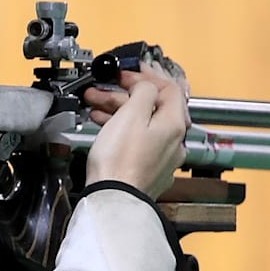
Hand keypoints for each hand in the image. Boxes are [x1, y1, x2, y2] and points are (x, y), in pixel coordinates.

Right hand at [82, 63, 188, 198]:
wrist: (113, 199)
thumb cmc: (119, 160)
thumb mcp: (131, 113)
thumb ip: (144, 92)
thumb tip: (147, 86)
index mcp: (175, 125)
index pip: (170, 89)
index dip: (148, 75)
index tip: (129, 71)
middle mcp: (175, 142)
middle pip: (155, 106)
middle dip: (128, 93)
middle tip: (106, 86)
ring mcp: (162, 158)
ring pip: (144, 123)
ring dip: (120, 109)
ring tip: (95, 104)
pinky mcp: (148, 170)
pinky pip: (138, 140)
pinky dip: (122, 128)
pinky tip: (104, 125)